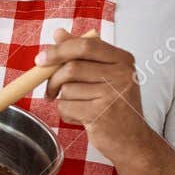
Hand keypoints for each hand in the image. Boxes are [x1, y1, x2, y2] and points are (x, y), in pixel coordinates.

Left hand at [36, 27, 148, 158]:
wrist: (133, 141)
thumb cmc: (116, 106)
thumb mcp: (104, 75)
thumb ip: (82, 54)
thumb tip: (58, 34)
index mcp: (123, 59)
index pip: (85, 45)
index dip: (59, 50)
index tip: (41, 58)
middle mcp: (121, 74)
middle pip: (71, 67)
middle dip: (53, 79)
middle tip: (50, 90)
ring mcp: (112, 94)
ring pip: (67, 89)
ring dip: (64, 100)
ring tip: (78, 107)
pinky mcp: (100, 114)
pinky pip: (66, 107)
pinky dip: (67, 113)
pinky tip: (81, 118)